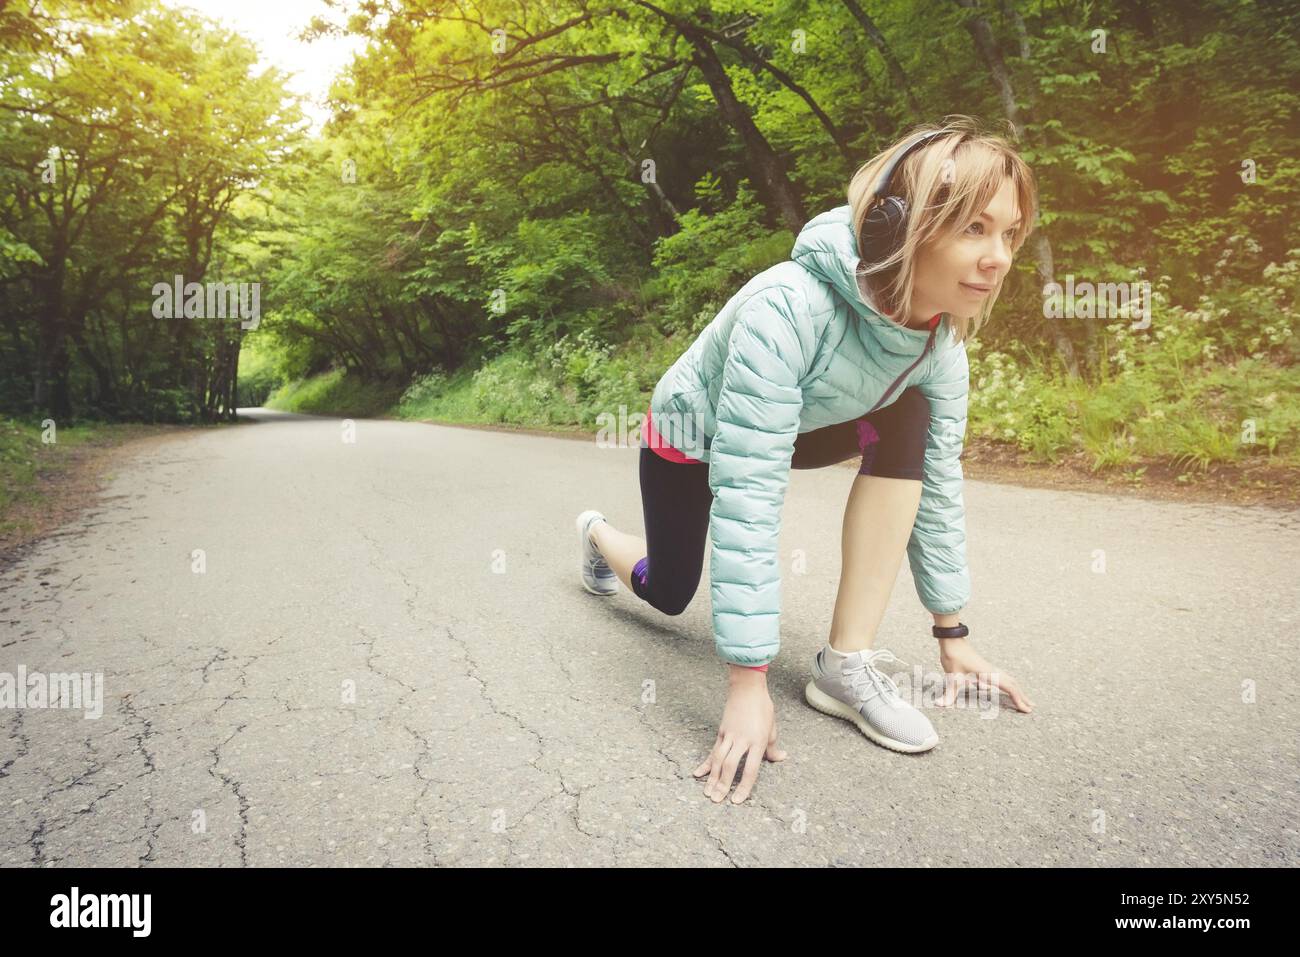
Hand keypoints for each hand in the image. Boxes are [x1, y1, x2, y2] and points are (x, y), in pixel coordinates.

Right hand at [692, 666, 787, 803]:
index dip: (743, 786)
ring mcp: (730, 735)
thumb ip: (773, 747)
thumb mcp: (772, 728)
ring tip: (707, 792)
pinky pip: (713, 750)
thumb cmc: (762, 707)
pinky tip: (698, 773)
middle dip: (722, 785)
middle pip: (730, 766)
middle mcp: (742, 740)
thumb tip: (780, 758)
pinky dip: (706, 763)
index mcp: (757, 741)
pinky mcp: (721, 731)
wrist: (746, 688)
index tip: (737, 800)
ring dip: (712, 777)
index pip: (750, 769)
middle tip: (716, 800)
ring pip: (718, 759)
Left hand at [936, 637, 1033, 712]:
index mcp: (989, 674)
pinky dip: (1009, 684)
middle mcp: (992, 671)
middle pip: (1013, 684)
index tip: (1027, 710)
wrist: (952, 640)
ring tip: (1024, 699)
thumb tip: (940, 704)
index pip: (1009, 688)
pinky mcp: (986, 667)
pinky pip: (1002, 677)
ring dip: (1017, 689)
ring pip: (1009, 679)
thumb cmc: (954, 656)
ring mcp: (990, 668)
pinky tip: (1007, 688)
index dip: (1018, 699)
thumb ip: (948, 693)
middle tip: (1031, 708)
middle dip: (1022, 696)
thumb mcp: (951, 677)